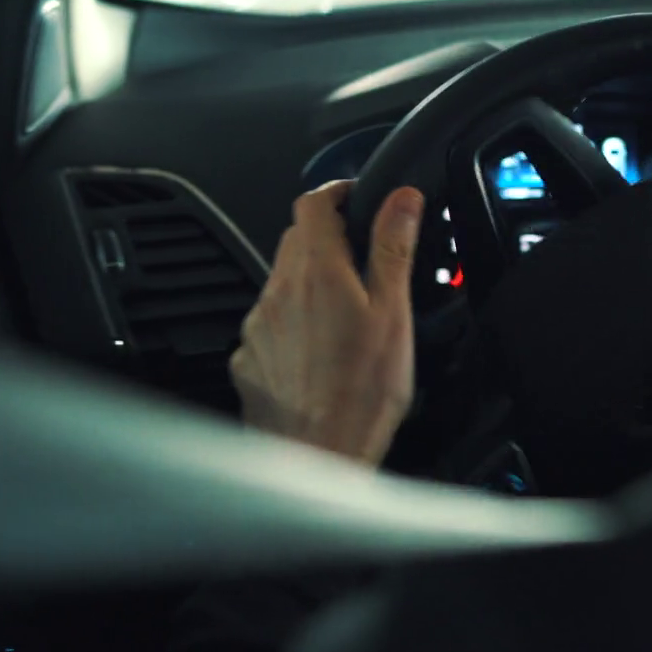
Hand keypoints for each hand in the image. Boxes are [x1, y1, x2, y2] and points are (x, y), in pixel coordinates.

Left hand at [230, 180, 423, 464]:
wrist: (317, 459)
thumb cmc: (361, 395)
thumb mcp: (393, 314)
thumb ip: (393, 248)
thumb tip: (401, 199)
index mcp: (317, 273)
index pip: (314, 202)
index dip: (337, 191)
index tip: (356, 197)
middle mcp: (278, 292)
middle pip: (297, 241)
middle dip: (328, 239)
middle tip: (364, 259)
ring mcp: (258, 326)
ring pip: (283, 284)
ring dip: (310, 284)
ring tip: (348, 317)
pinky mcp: (249, 359)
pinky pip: (270, 325)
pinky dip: (294, 326)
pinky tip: (321, 354)